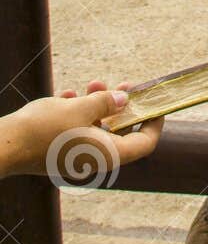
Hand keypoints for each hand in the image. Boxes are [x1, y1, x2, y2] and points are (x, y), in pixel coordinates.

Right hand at [0, 83, 161, 179]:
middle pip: (120, 133)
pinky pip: (77, 131)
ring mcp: (76, 158)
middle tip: (123, 85)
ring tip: (91, 83)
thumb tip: (124, 100)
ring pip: (97, 128)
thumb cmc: (44, 128)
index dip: (154, 123)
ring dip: (97, 105)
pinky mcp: (60, 153)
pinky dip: (77, 113)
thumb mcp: (80, 108)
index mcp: (107, 154)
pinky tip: (68, 95)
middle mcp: (94, 160)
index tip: (157, 105)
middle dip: (121, 106)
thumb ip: (106, 102)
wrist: (5, 146)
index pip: (144, 143)